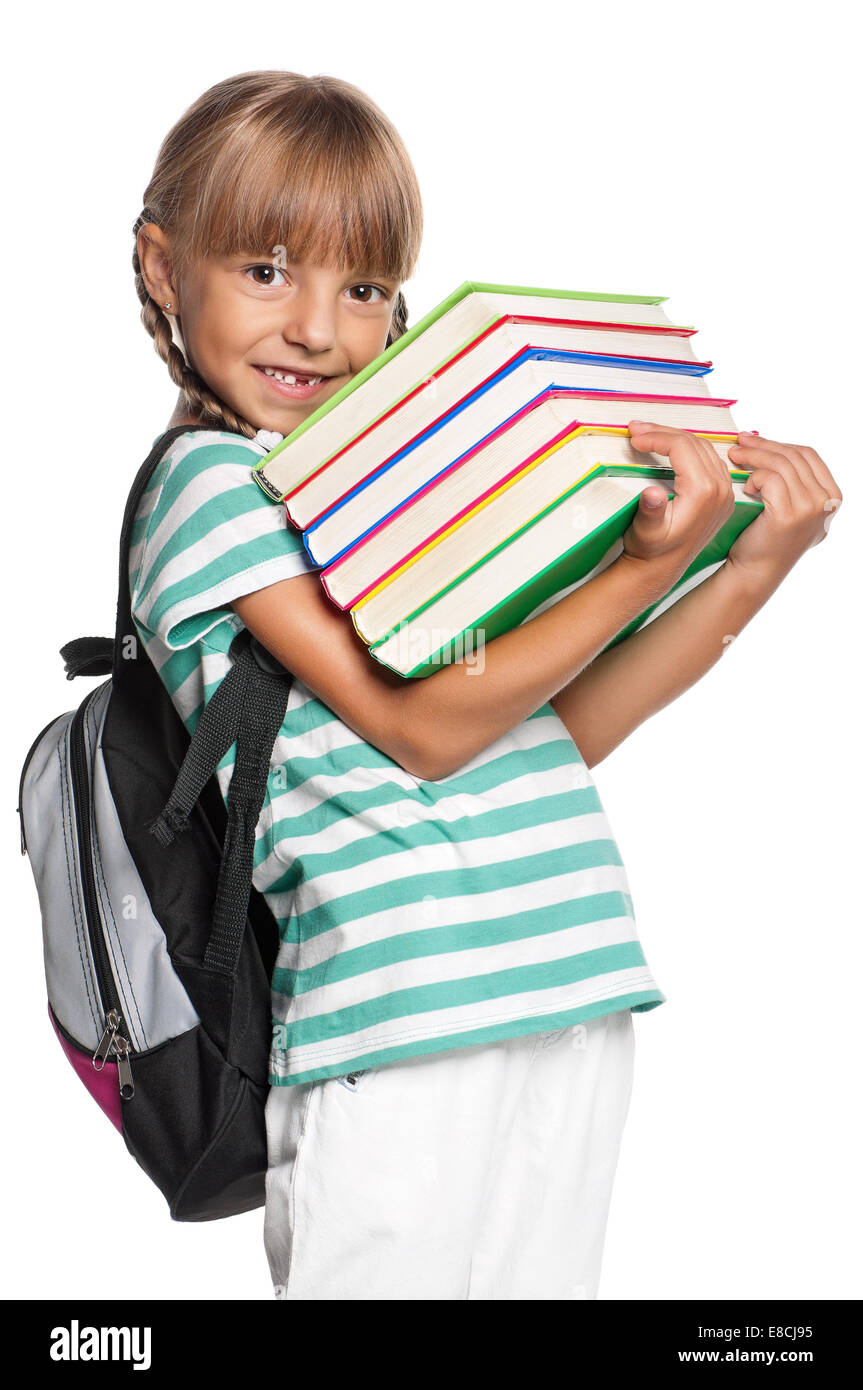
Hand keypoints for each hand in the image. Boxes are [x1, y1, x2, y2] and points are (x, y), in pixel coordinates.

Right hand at [620, 420, 735, 581]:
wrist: (661, 570)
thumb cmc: (650, 550)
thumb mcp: (646, 532)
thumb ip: (651, 511)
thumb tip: (652, 493)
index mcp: (704, 493)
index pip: (682, 447)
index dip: (655, 436)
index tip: (633, 436)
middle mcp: (721, 490)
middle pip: (694, 442)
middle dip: (663, 432)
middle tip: (636, 429)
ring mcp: (725, 492)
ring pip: (703, 448)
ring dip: (675, 438)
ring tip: (648, 436)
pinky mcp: (722, 495)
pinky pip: (709, 459)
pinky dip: (688, 449)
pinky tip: (669, 450)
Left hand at [725, 432, 841, 581]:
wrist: (755, 572)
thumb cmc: (765, 538)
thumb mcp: (791, 508)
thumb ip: (793, 483)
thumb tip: (769, 446)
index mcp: (832, 497)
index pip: (808, 456)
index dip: (780, 443)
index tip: (755, 440)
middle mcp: (826, 502)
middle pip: (794, 456)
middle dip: (763, 445)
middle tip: (739, 441)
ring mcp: (811, 508)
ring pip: (780, 465)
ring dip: (754, 456)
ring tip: (734, 456)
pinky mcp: (790, 514)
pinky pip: (770, 478)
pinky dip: (755, 476)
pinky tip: (746, 485)